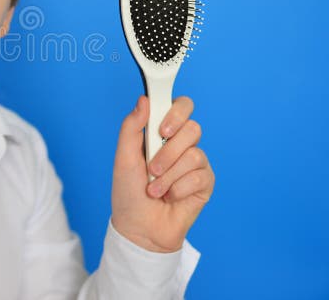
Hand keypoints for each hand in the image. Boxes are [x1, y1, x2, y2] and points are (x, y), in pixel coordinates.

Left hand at [110, 95, 214, 252]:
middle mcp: (181, 144)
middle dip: (169, 151)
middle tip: (152, 167)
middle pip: (193, 128)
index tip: (161, 129)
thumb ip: (132, 127)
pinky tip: (169, 198)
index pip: (181, 106)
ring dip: (169, 175)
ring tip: (154, 189)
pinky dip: (178, 189)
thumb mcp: (123, 157)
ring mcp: (195, 163)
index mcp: (161, 133)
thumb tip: (144, 99)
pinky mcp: (205, 183)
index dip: (176, 112)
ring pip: (195, 154)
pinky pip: (200, 176)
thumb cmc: (129, 192)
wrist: (140, 228)